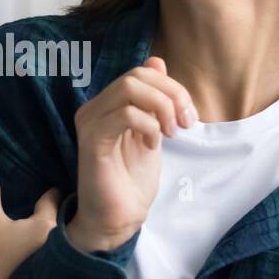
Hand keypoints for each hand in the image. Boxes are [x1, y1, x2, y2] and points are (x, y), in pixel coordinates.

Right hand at [0, 159, 59, 278]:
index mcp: (46, 223)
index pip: (54, 197)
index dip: (50, 189)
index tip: (49, 178)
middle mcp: (57, 237)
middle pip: (60, 212)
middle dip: (55, 203)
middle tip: (49, 189)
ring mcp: (55, 253)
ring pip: (57, 229)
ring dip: (52, 221)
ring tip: (43, 210)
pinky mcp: (49, 265)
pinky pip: (54, 243)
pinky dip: (49, 236)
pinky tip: (38, 234)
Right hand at [67, 56, 195, 251]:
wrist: (118, 217)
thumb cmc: (132, 179)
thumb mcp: (153, 131)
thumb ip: (153, 100)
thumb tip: (156, 61)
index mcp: (108, 104)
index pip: (142, 72)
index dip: (172, 88)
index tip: (188, 116)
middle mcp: (94, 108)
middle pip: (137, 76)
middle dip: (171, 95)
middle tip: (184, 124)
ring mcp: (90, 122)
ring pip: (130, 88)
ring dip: (161, 108)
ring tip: (170, 133)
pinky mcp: (91, 140)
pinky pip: (125, 115)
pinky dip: (148, 126)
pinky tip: (152, 145)